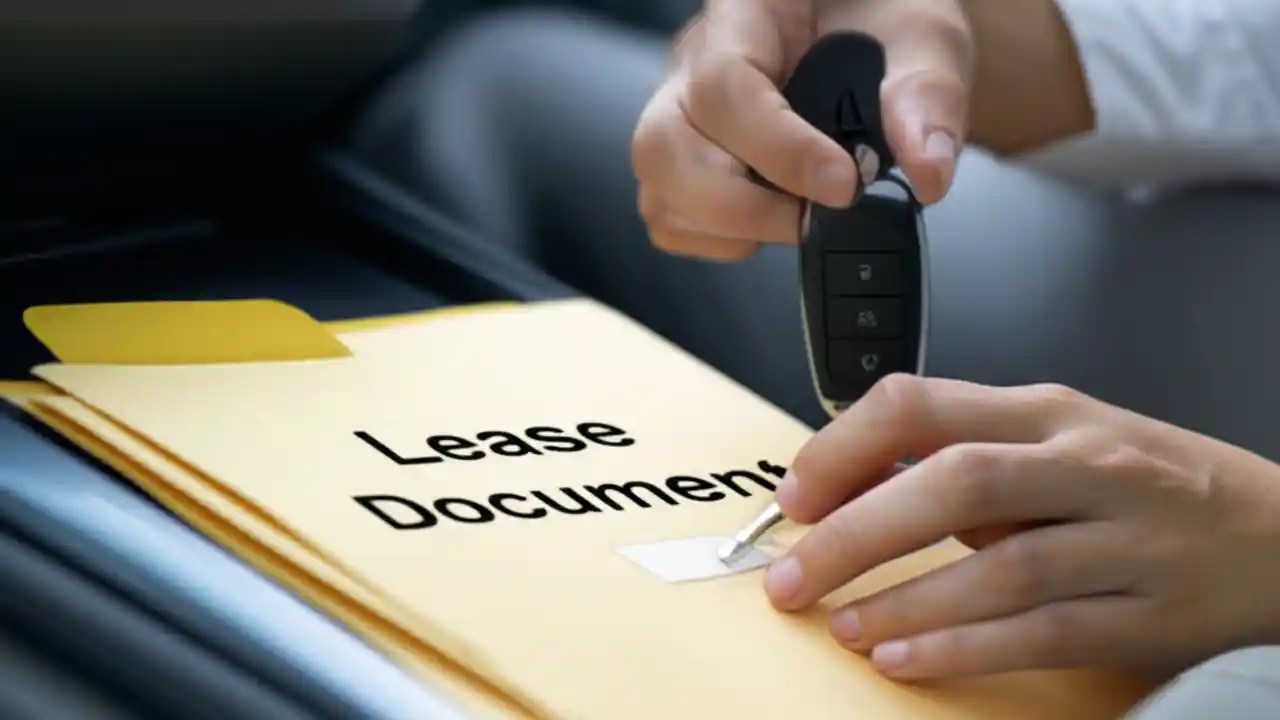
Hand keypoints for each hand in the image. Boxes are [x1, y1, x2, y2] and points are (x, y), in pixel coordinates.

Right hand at [630, 0, 972, 260]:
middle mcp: (692, 67)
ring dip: (727, 228)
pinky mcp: (683, 166)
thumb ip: (926, 98)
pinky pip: (669, 220)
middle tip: (813, 217)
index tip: (841, 185)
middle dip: (739, 205)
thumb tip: (927, 173)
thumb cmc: (883, 25)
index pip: (724, 86)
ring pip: (658, 192)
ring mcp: (679, 119)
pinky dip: (718, 240)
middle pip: (661, 148)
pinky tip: (770, 220)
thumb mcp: (923, 40)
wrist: (871, 37)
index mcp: (743, 16)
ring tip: (797, 219)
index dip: (779, 149)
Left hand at [764, 374, 1279, 680]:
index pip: (922, 406)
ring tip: (841, 624)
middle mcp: (1085, 467)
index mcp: (1048, 413)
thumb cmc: (1153, 485)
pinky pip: (1042, 633)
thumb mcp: (1064, 442)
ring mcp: (1122, 542)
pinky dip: (964, 649)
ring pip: (999, 568)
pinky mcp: (1146, 616)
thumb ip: (970, 455)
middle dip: (855, 533)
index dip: (844, 449)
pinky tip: (907, 658)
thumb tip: (856, 487)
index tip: (796, 495)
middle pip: (953, 484)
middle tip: (793, 576)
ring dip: (904, 600)